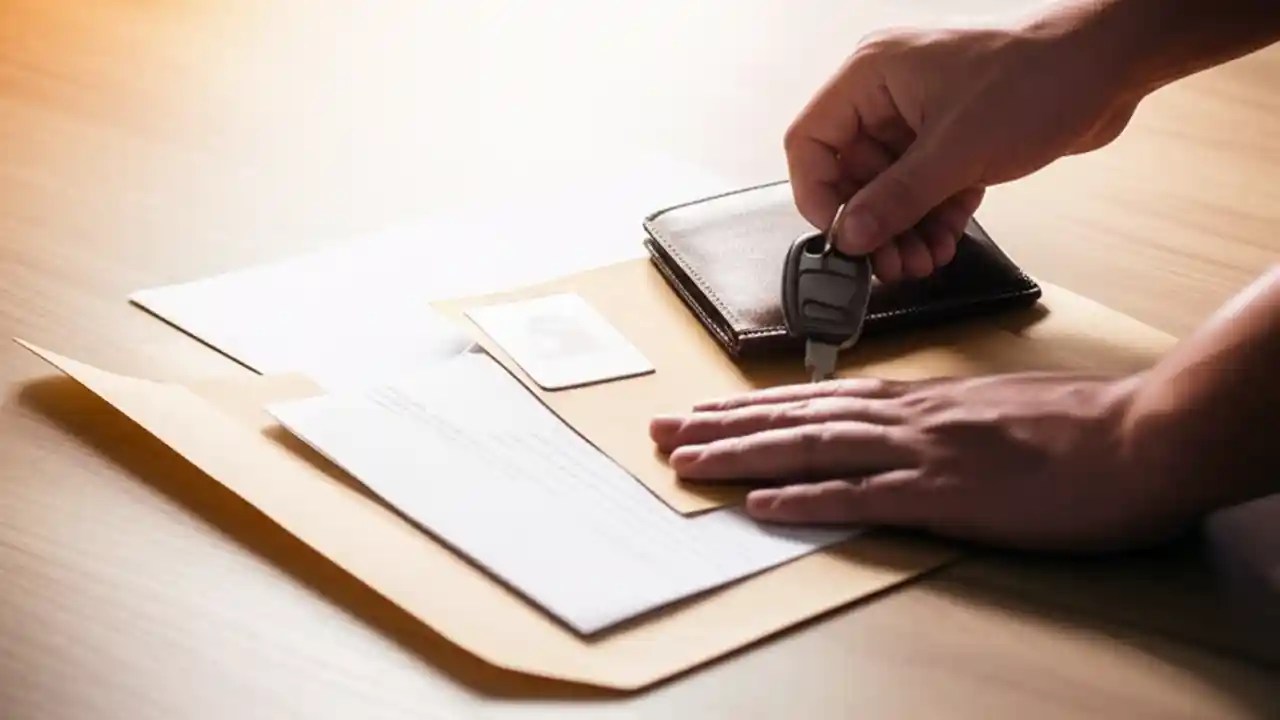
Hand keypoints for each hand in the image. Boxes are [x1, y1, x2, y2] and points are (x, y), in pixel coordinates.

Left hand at [650, 372, 1205, 552]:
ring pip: (811, 447)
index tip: (707, 409)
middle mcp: (907, 416)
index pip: (817, 398)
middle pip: (795, 415)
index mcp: (919, 400)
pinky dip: (806, 499)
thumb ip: (942, 418)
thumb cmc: (1078, 426)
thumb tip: (906, 429)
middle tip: (663, 428)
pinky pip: (861, 497)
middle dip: (722, 424)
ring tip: (686, 460)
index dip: (755, 406)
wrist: (1139, 436)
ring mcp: (922, 452)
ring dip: (741, 455)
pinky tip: (761, 504)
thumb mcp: (995, 407)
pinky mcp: (946, 494)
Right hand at [786, 13, 1143, 280]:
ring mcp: (921, 117)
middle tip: (888, 265)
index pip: (811, 140)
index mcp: (871, 75)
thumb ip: (896, 198)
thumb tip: (850, 237)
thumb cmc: (1038, 78)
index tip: (840, 238)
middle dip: (871, 224)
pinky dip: (930, 219)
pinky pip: (924, 189)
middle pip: (851, 173)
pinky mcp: (954, 139)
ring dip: (902, 231)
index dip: (818, 195)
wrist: (1110, 64)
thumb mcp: (956, 150)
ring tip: (919, 263)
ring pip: (889, 188)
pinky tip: (941, 245)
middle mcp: (888, 94)